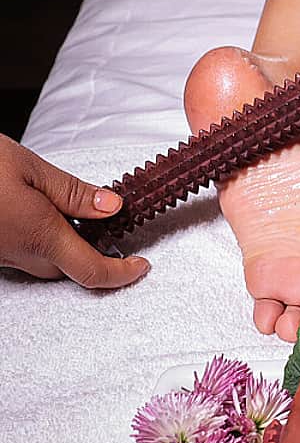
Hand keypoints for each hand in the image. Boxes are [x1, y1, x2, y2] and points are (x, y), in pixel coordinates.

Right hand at [0, 136, 149, 287]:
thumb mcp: (30, 167)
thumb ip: (74, 193)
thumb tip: (113, 208)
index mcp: (39, 235)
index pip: (93, 271)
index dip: (123, 274)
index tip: (141, 267)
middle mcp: (16, 254)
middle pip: (68, 269)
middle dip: (93, 254)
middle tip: (109, 229)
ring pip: (40, 262)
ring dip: (60, 246)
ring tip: (70, 215)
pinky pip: (17, 254)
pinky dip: (35, 240)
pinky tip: (34, 213)